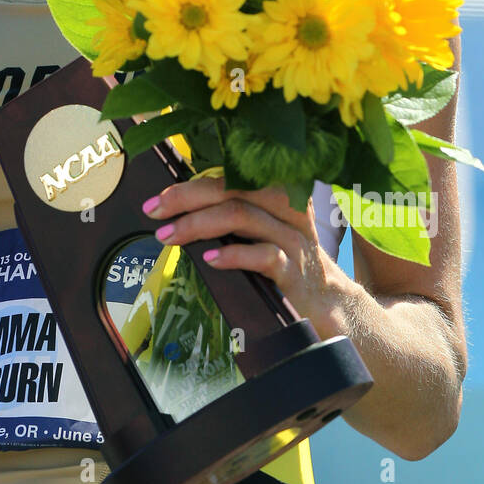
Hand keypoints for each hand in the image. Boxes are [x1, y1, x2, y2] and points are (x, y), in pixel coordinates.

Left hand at [142, 177, 350, 338]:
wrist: (328, 304)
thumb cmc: (284, 264)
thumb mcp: (259, 233)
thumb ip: (231, 217)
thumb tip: (179, 211)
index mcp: (277, 194)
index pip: (228, 179)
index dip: (190, 186)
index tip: (157, 200)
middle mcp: (286, 208)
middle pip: (233, 190)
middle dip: (188, 199)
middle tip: (155, 212)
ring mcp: (293, 238)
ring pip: (243, 216)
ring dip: (199, 224)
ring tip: (170, 236)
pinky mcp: (297, 270)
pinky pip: (265, 255)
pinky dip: (234, 254)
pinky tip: (210, 259)